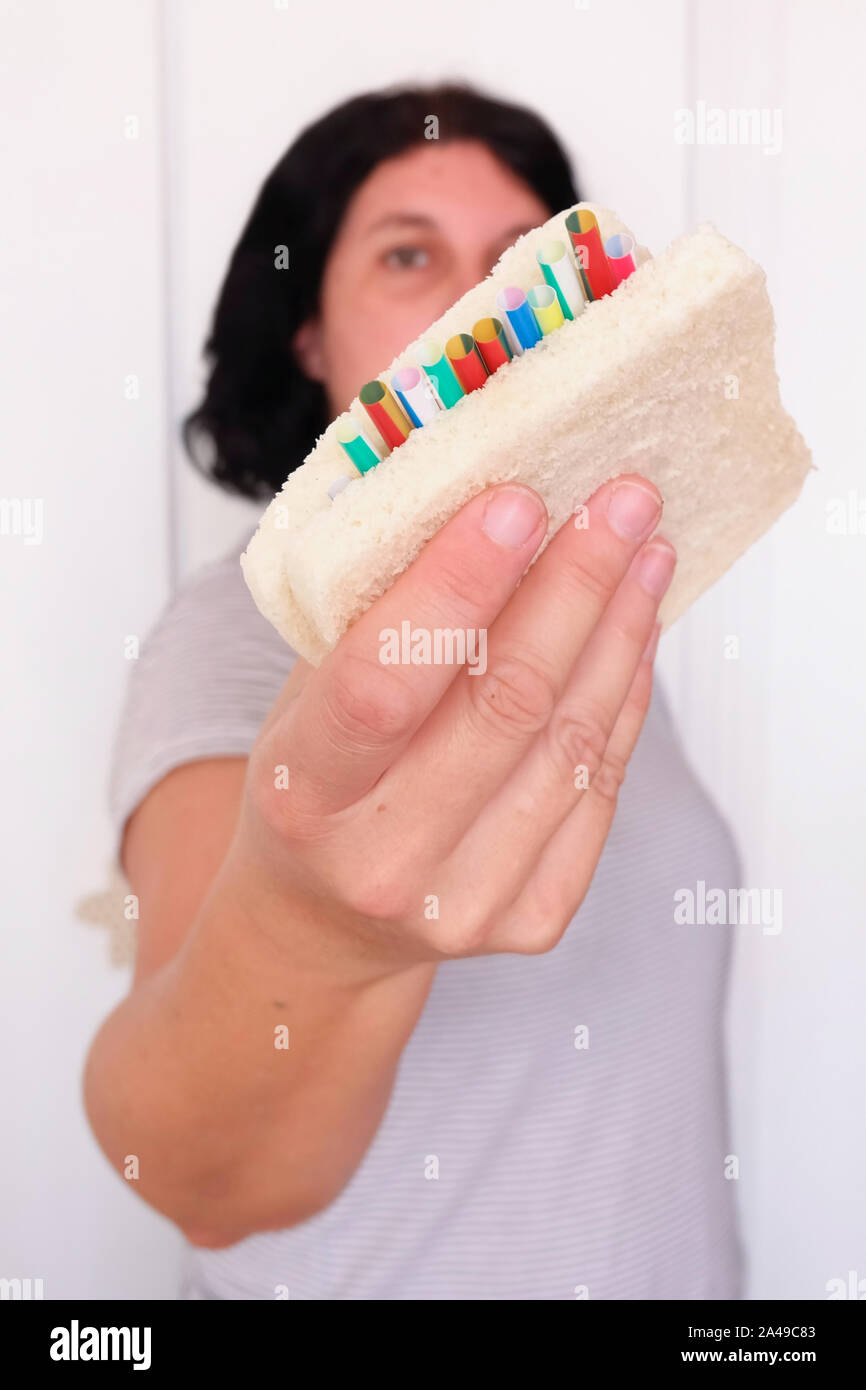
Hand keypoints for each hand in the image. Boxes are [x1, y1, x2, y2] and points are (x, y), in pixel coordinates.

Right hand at [234, 475, 674, 978]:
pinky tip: (632, 632)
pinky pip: (599, 788)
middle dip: (573, 584)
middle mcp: (382, 860)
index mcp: (302, 794)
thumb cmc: (314, 791)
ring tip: (642, 550)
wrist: (325, 925)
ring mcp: (465, 901)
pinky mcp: (531, 920)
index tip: (516, 501)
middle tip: (616, 499)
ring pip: (568, 742)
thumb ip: (370, 616)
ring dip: (618, 631)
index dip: (456, 585)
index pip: (384, 682)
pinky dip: (624, 697)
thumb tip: (467, 492)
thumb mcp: (302, 701)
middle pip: (505, 705)